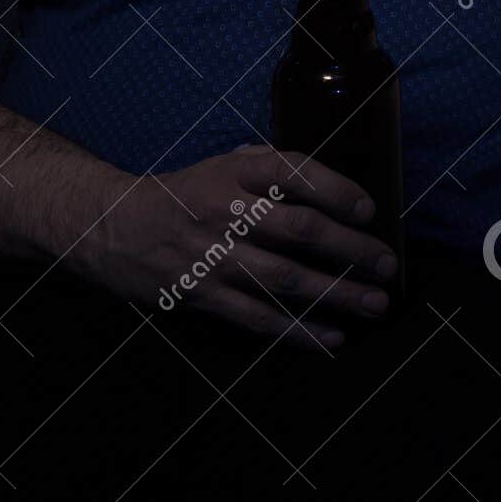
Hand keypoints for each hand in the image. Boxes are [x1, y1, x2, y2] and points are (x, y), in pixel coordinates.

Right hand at [81, 145, 398, 350]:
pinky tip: (332, 336)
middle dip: (350, 249)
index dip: (334, 190)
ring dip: (336, 293)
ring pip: (285, 278)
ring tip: (374, 304)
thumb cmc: (184, 195)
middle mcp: (225, 211)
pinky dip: (298, 330)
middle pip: (298, 229)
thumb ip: (271, 171)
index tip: (368, 210)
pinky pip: (258, 318)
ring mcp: (213, 257)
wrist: (114, 228)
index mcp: (233, 171)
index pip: (292, 171)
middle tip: (387, 264)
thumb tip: (332, 190)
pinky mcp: (203, 296)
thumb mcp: (222, 165)